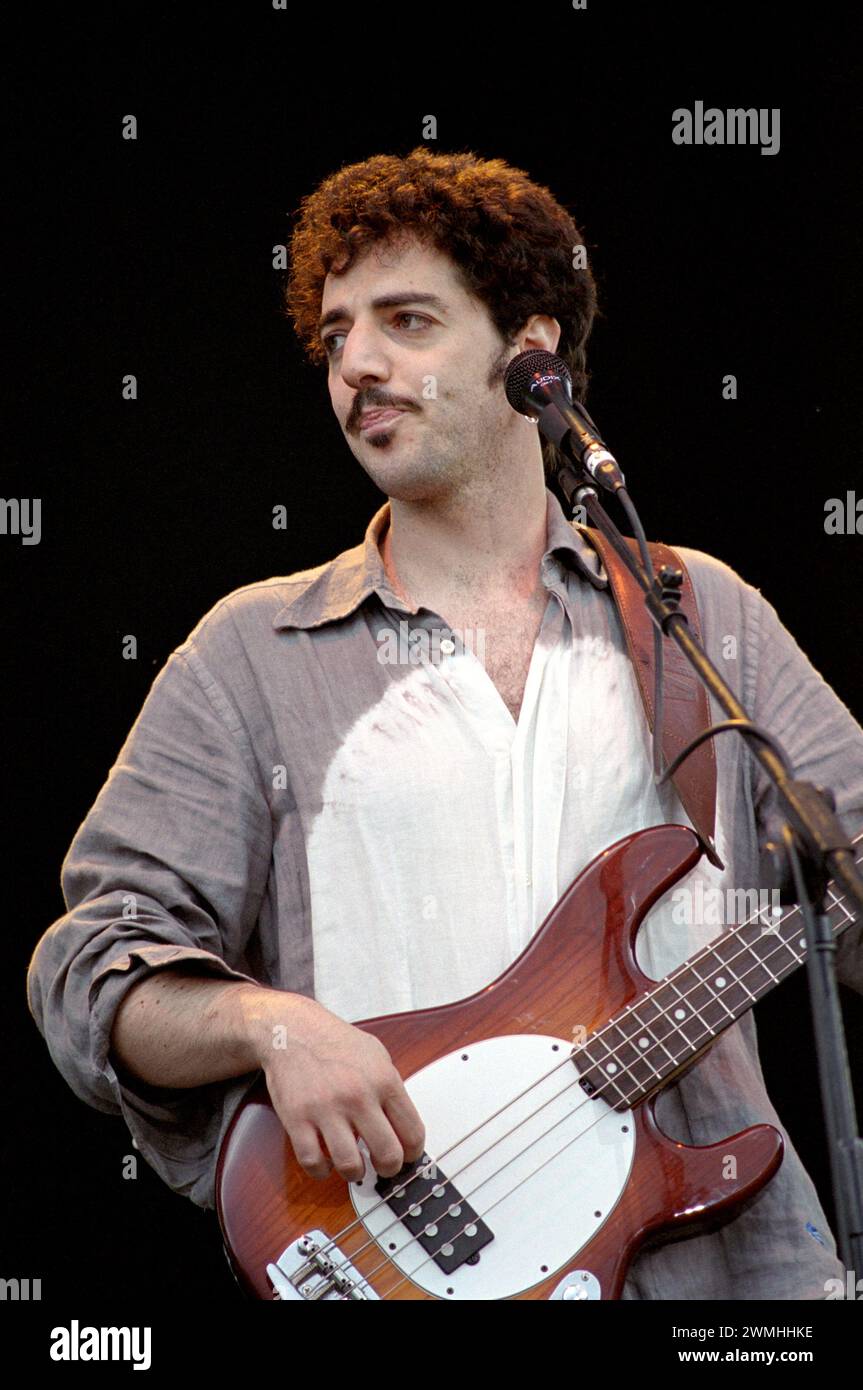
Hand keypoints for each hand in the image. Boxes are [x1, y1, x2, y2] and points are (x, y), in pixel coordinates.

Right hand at [252, 993, 425, 1182]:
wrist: (293, 1031)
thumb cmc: (336, 1044)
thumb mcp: (377, 1055)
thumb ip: (392, 1090)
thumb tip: (405, 1127)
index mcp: (383, 1080)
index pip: (413, 1133)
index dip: (413, 1153)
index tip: (406, 1155)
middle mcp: (358, 1096)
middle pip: (387, 1155)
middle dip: (388, 1169)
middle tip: (382, 1166)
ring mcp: (326, 1109)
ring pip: (350, 1166)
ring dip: (355, 1173)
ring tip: (354, 1165)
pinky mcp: (297, 1119)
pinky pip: (313, 1163)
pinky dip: (322, 1170)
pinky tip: (326, 1160)